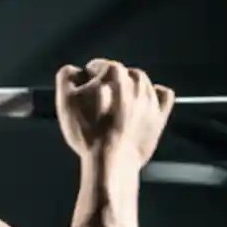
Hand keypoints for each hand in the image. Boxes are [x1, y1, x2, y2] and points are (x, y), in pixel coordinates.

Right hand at [55, 59, 175, 166]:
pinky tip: (141, 105)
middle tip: (96, 107)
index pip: (96, 67)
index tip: (82, 96)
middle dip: (107, 86)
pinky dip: (153, 96)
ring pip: (139, 83)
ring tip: (114, 111)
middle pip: (118, 75)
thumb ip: (66, 75)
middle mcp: (135, 80)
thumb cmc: (87, 131)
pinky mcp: (159, 114)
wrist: (111, 160)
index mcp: (112, 72)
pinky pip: (162, 95)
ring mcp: (150, 97)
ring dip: (126, 92)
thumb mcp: (64, 99)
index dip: (85, 82)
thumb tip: (74, 70)